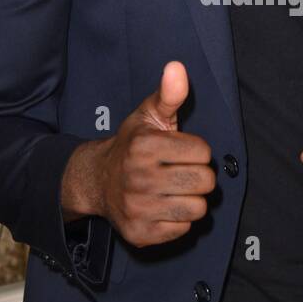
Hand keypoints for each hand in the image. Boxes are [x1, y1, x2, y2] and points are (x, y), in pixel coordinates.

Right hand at [60, 61, 215, 247]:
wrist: (97, 181)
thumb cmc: (132, 145)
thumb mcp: (149, 115)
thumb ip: (169, 93)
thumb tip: (177, 67)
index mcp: (144, 146)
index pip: (204, 152)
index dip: (196, 150)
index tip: (178, 151)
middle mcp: (139, 178)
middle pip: (205, 182)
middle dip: (198, 175)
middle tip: (180, 171)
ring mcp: (138, 208)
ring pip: (198, 209)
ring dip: (191, 199)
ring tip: (173, 189)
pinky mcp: (140, 233)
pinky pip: (183, 230)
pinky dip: (178, 220)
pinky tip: (162, 207)